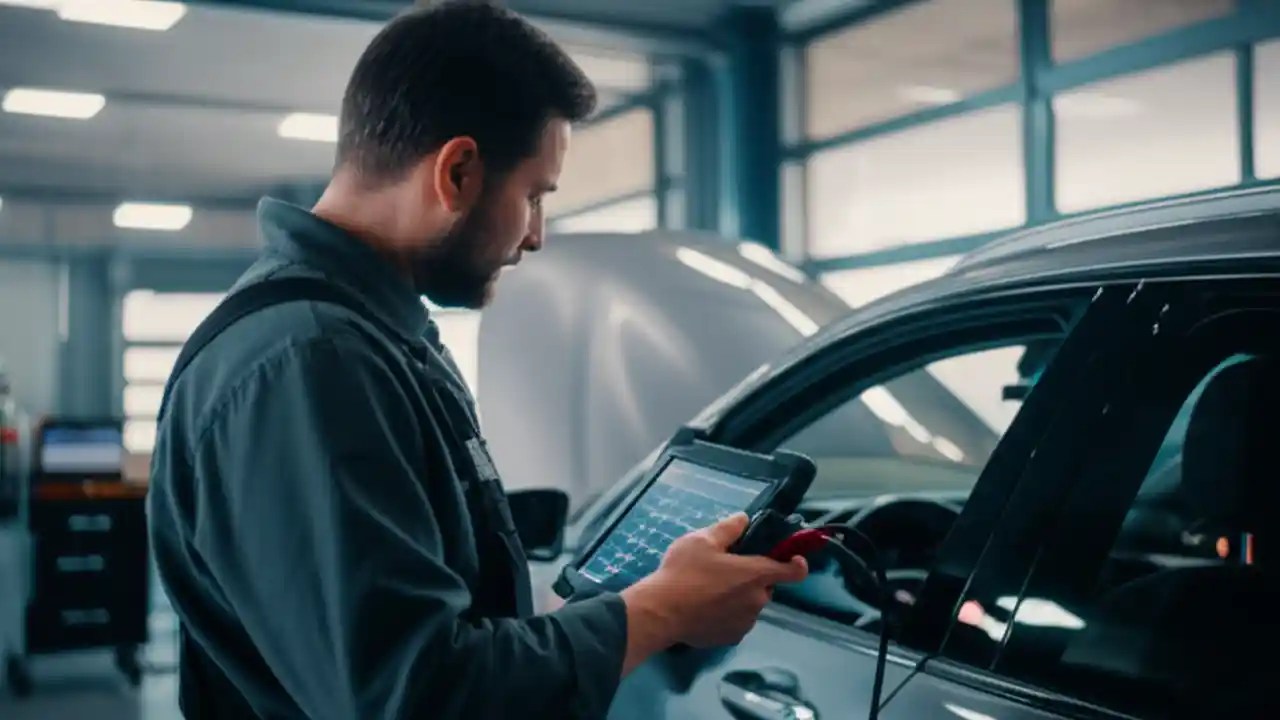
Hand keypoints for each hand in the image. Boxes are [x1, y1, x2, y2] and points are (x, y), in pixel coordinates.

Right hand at [619, 513, 807, 671]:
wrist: (661, 613)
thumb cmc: (684, 572)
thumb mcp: (702, 540)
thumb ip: (728, 528)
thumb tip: (744, 520)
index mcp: (756, 574)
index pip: (794, 571)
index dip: (796, 563)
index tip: (791, 558)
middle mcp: (758, 600)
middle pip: (765, 586)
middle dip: (752, 578)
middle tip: (725, 571)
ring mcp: (746, 623)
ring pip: (750, 605)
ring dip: (739, 598)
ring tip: (710, 591)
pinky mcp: (731, 638)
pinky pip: (736, 622)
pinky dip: (727, 615)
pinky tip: (705, 609)